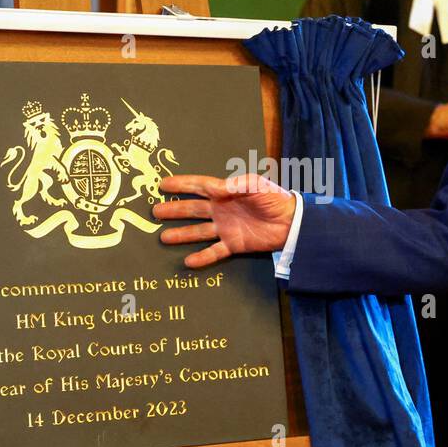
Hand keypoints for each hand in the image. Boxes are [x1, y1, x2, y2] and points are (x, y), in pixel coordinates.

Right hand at [154, 173, 295, 267]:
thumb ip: (234, 185)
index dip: (181, 185)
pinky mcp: (234, 244)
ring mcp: (226, 228)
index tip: (162, 184)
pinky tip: (188, 262)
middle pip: (193, 209)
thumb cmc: (274, 199)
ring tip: (163, 237)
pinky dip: (202, 257)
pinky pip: (214, 251)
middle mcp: (221, 209)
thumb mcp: (256, 185)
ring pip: (199, 231)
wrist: (292, 222)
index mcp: (226, 192)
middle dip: (174, 211)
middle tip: (155, 212)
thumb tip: (214, 188)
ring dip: (182, 234)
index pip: (199, 187)